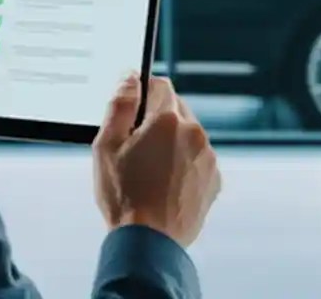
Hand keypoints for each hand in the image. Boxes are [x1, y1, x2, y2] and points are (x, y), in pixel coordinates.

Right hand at [92, 73, 221, 247]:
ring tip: (149, 169)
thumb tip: (129, 79)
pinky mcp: (214, 180)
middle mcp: (194, 133)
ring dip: (171, 142)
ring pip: (188, 135)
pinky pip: (198, 159)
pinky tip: (164, 183)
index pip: (160, 85)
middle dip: (156, 119)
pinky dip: (184, 164)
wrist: (149, 242)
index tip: (132, 106)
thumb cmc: (124, 196)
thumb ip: (119, 105)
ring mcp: (208, 158)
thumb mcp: (106, 146)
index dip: (142, 91)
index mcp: (168, 120)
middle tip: (135, 145)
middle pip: (176, 109)